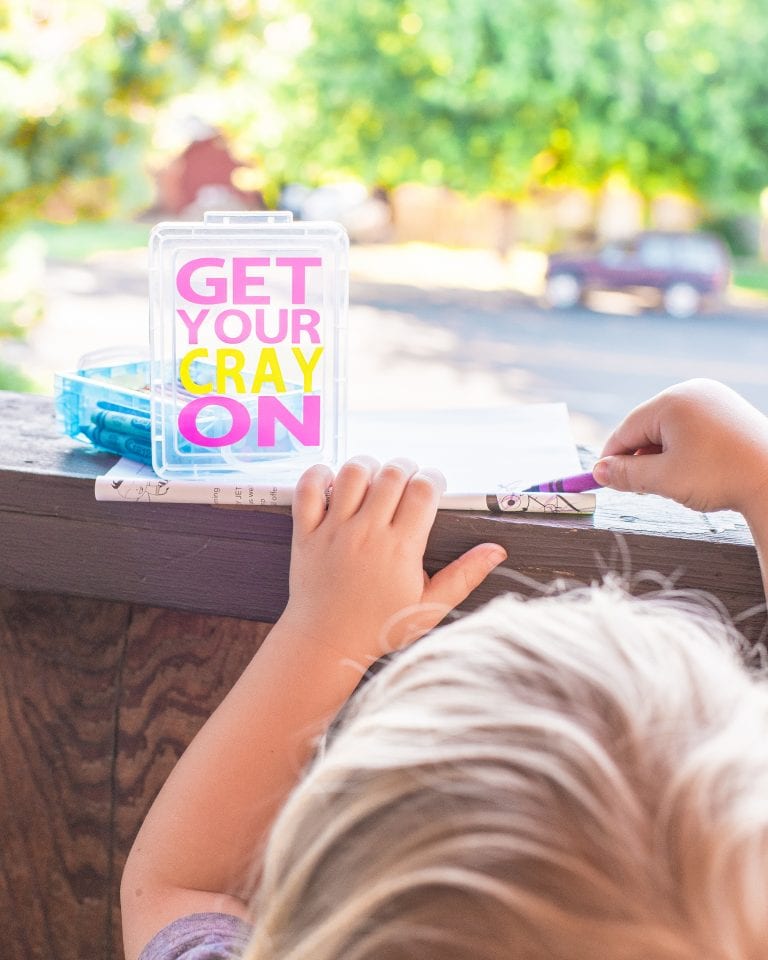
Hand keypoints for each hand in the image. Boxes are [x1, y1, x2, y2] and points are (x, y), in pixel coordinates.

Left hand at [280, 456, 506, 664]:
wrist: (327, 644)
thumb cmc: (381, 628)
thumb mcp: (429, 608)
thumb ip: (464, 576)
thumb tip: (497, 550)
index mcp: (400, 549)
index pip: (423, 490)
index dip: (433, 479)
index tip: (433, 488)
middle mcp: (366, 533)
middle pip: (392, 474)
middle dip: (406, 468)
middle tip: (407, 482)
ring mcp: (333, 530)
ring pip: (353, 473)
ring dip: (368, 466)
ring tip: (375, 480)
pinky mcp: (305, 532)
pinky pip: (308, 488)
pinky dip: (319, 475)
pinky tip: (333, 482)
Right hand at [593, 379, 767, 515]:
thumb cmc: (721, 476)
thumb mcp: (663, 479)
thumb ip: (626, 474)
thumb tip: (600, 472)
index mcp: (672, 400)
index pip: (627, 429)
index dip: (612, 457)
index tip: (604, 479)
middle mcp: (692, 391)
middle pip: (648, 427)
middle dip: (640, 457)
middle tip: (641, 488)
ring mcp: (714, 398)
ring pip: (671, 429)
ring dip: (663, 455)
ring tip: (674, 482)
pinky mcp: (730, 410)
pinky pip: (693, 427)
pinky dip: (685, 449)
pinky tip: (693, 471)